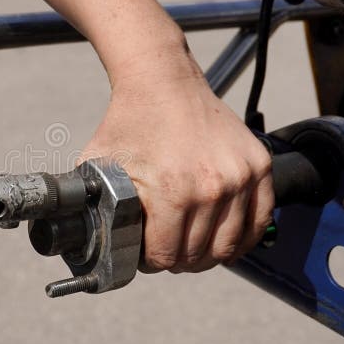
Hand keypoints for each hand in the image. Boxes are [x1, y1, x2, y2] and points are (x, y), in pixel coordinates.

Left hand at [82, 48, 273, 272]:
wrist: (163, 83)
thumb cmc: (128, 123)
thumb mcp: (98, 166)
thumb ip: (93, 206)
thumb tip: (84, 240)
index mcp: (172, 192)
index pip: (166, 255)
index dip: (151, 261)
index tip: (146, 254)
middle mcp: (211, 187)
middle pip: (197, 254)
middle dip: (177, 259)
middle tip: (167, 250)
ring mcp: (240, 177)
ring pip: (229, 245)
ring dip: (208, 254)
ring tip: (191, 248)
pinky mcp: (259, 166)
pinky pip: (260, 220)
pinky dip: (243, 238)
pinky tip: (225, 242)